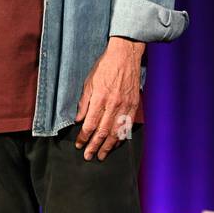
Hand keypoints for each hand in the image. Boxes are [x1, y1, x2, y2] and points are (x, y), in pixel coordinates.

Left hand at [75, 37, 143, 160]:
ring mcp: (125, 105)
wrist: (125, 56)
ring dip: (108, 146)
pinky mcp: (133, 105)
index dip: (84, 137)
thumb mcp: (89, 82)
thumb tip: (79, 119)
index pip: (90, 124)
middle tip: (88, 156)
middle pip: (102, 132)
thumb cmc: (105, 66)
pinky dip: (121, 137)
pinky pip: (127, 125)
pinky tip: (115, 143)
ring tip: (101, 155)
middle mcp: (113, 104)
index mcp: (100, 98)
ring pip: (116, 132)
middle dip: (94, 146)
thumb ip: (84, 102)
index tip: (79, 144)